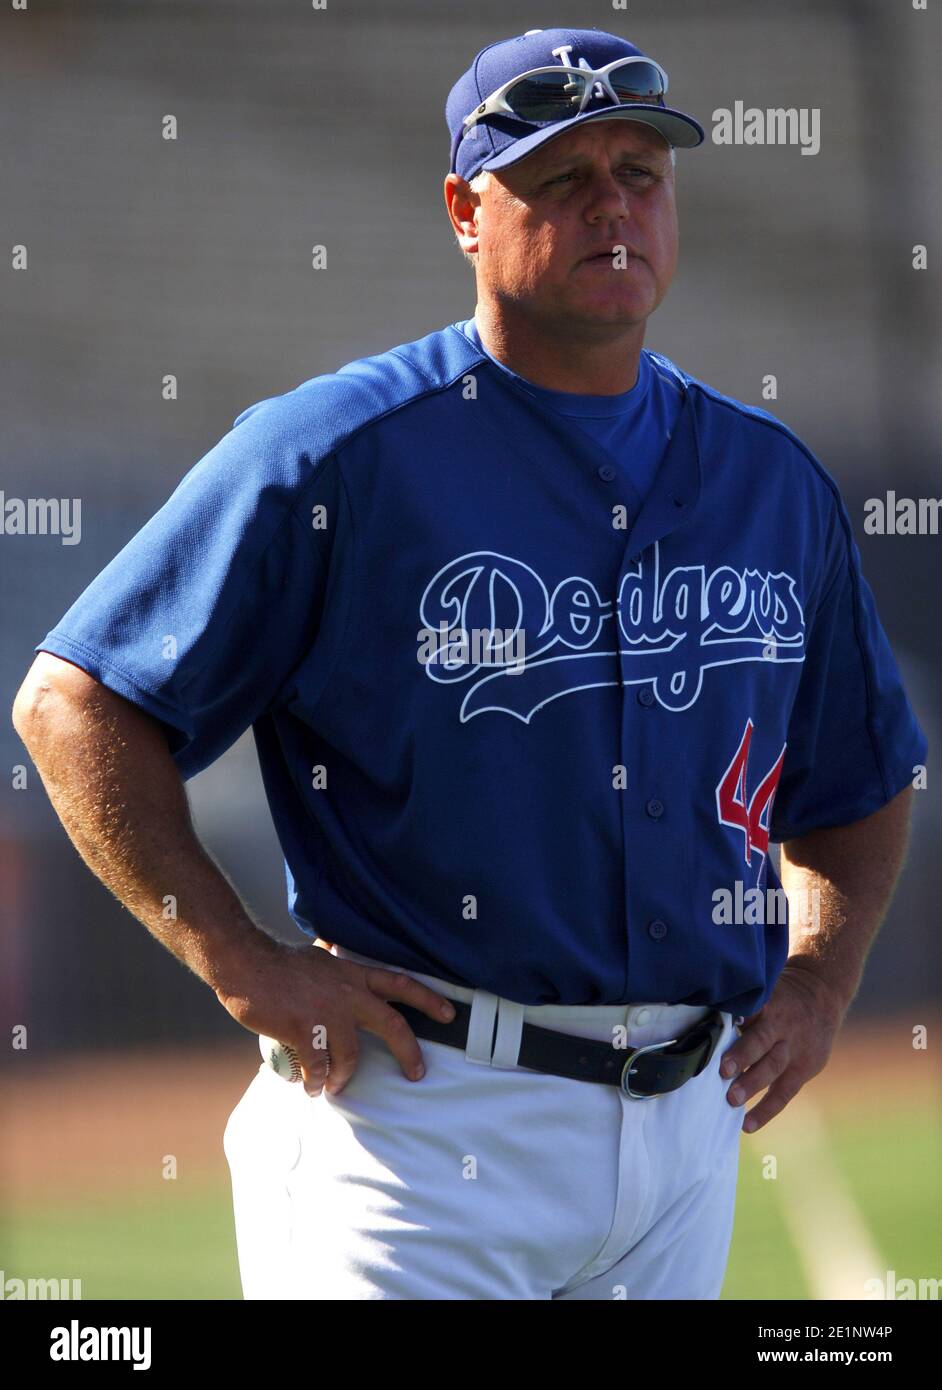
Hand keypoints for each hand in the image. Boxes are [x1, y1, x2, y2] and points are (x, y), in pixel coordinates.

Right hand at [214, 935, 455, 1097]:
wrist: (246, 964)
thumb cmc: (277, 963)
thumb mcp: (317, 957)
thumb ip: (331, 961)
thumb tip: (331, 948)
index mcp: (352, 973)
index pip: (399, 983)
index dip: (427, 999)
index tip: (449, 1013)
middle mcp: (348, 993)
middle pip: (391, 1025)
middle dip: (409, 1052)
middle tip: (417, 1073)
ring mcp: (328, 1013)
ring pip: (351, 1056)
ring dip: (344, 1076)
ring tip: (334, 1085)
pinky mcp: (305, 1031)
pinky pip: (318, 1068)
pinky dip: (316, 1081)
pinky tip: (310, 1086)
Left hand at [718, 962, 847, 1132]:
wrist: (823, 994)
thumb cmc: (780, 995)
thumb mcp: (765, 990)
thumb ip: (740, 1005)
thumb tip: (700, 1018)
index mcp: (768, 1004)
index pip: (750, 1011)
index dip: (734, 1021)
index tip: (714, 1031)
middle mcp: (782, 1026)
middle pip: (762, 1041)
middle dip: (742, 1056)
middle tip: (722, 1072)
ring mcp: (795, 1049)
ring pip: (773, 1068)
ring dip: (752, 1085)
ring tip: (732, 1100)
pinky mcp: (804, 1068)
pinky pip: (785, 1092)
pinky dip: (767, 1110)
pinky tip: (748, 1125)